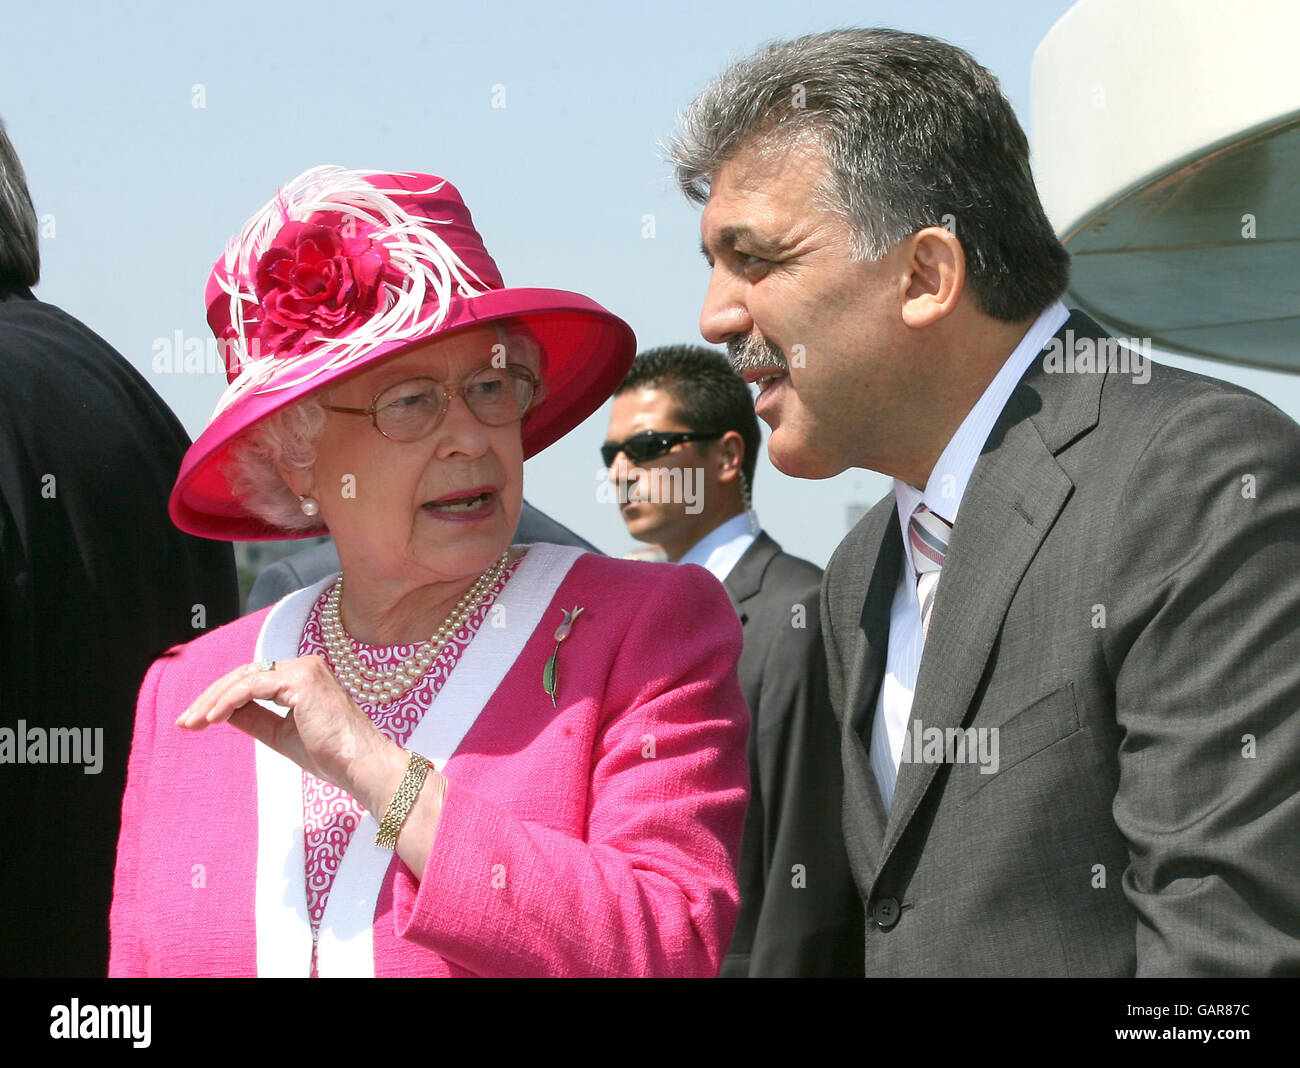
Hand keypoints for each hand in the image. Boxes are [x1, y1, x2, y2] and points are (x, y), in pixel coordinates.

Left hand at [176, 655, 404, 812]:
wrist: (360, 764)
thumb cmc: (331, 754)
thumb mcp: (281, 735)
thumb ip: (255, 719)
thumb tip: (222, 713)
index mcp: (302, 677)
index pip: (252, 679)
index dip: (221, 698)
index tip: (197, 721)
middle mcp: (303, 666)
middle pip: (243, 674)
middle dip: (210, 697)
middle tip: (186, 721)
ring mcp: (303, 670)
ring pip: (244, 677)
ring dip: (213, 700)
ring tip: (193, 722)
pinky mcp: (300, 680)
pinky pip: (252, 687)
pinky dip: (228, 701)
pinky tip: (213, 719)